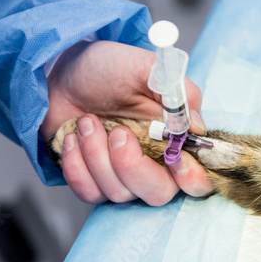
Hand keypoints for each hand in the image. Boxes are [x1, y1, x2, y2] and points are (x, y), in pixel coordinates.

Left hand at [40, 40, 213, 205]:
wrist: (63, 72)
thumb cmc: (108, 68)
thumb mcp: (147, 68)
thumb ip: (178, 93)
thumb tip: (196, 127)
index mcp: (175, 139)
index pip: (197, 178)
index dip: (191, 177)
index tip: (173, 158)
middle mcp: (152, 162)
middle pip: (159, 193)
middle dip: (133, 167)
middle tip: (117, 133)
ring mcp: (121, 175)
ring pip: (120, 192)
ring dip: (97, 155)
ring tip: (87, 121)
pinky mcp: (92, 180)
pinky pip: (89, 192)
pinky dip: (77, 165)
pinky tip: (73, 138)